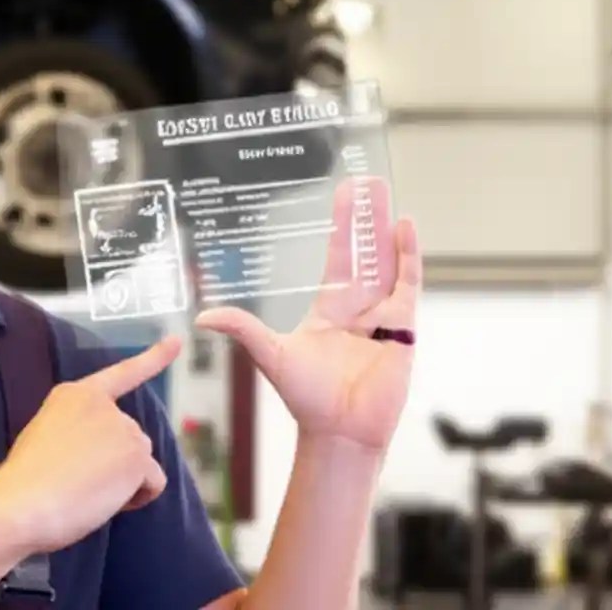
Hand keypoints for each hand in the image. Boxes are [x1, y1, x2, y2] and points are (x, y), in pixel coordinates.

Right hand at [0, 336, 181, 553]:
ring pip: (141, 461)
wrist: (21, 501)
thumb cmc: (25, 482)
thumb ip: (77, 431)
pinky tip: (104, 500)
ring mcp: (122, 426)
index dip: (153, 358)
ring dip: (124, 482)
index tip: (177, 341)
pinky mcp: (136, 454)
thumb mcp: (45, 437)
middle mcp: (102, 405)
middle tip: (78, 482)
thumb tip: (100, 458)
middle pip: (130, 437)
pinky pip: (154, 482)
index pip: (121, 374)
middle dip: (116, 463)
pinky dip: (138, 497)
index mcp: (74, 395)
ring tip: (86, 492)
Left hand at [195, 177, 421, 452]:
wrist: (339, 431)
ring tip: (386, 193)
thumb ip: (241, 328)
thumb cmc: (307, 399)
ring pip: (386, 260)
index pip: (338, 256)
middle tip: (370, 180)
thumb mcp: (269, 354)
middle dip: (367, 216)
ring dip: (386, 228)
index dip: (341, 225)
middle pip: (365, 251)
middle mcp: (358, 307)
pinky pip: (408, 284)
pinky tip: (407, 227)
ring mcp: (382, 316)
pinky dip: (408, 256)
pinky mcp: (404, 329)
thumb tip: (203, 315)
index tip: (345, 193)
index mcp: (328, 309)